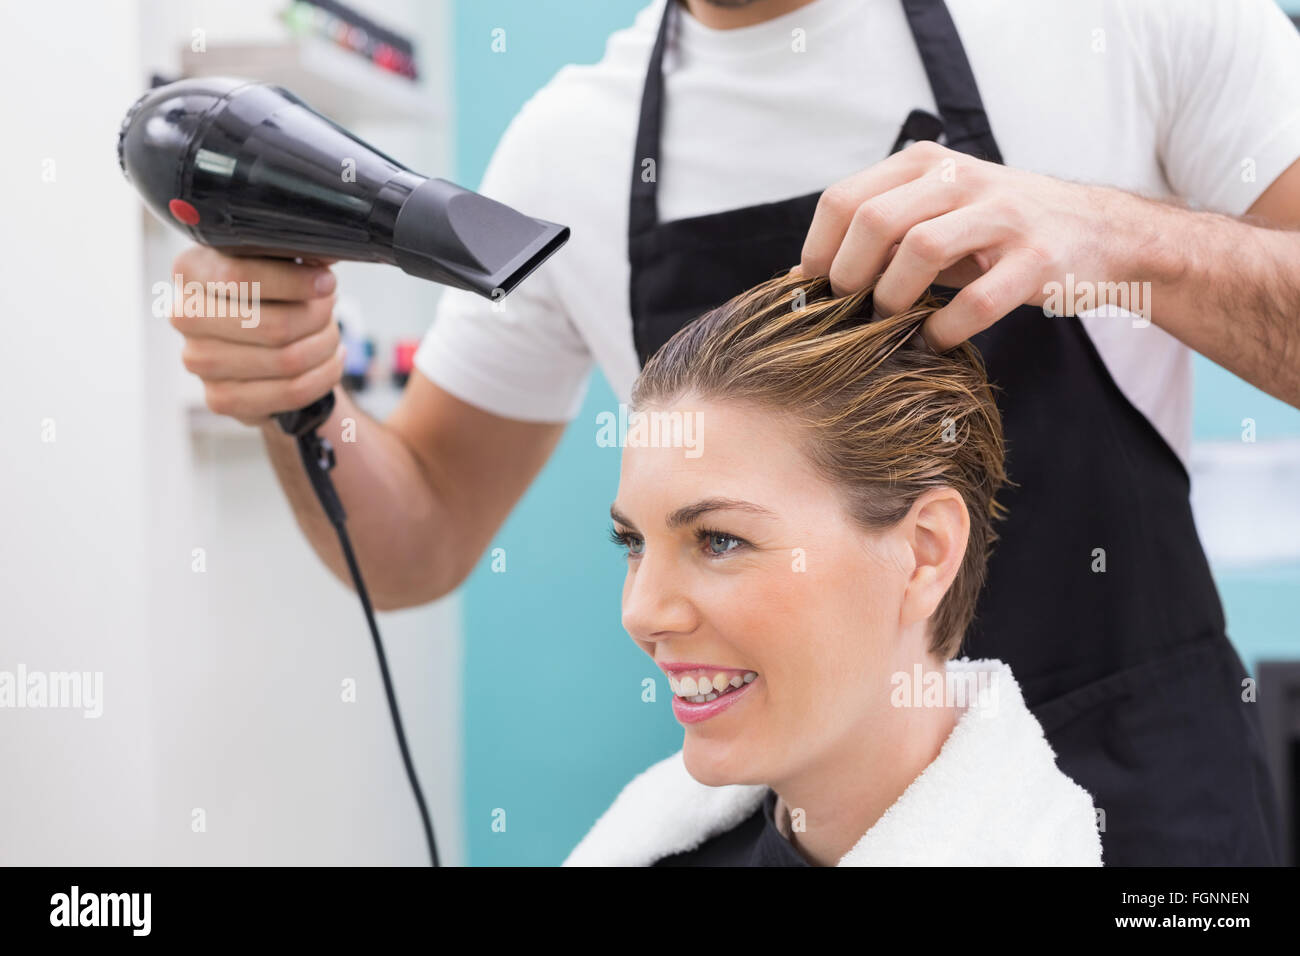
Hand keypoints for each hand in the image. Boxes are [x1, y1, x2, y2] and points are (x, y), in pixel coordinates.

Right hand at [169, 246, 342, 426]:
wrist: (257, 345)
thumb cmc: (266, 294)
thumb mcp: (271, 263)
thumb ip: (287, 256)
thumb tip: (321, 258)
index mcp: (190, 271)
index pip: (238, 277)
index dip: (292, 281)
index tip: (326, 283)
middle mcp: (186, 317)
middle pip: (274, 325)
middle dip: (318, 319)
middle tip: (330, 311)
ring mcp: (199, 361)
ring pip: (288, 360)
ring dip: (324, 347)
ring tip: (331, 335)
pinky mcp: (220, 398)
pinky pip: (291, 391)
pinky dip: (323, 375)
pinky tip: (329, 361)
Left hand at [799, 140, 1118, 349]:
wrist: (1099, 231)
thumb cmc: (997, 230)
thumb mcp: (938, 212)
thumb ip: (882, 233)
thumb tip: (806, 277)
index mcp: (926, 163)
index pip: (844, 199)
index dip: (818, 251)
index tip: (812, 291)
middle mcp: (962, 178)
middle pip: (874, 220)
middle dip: (847, 276)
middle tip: (846, 312)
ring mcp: (1004, 216)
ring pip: (920, 250)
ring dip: (891, 298)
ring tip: (888, 324)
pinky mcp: (1039, 259)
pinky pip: (977, 300)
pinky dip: (944, 329)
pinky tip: (933, 341)